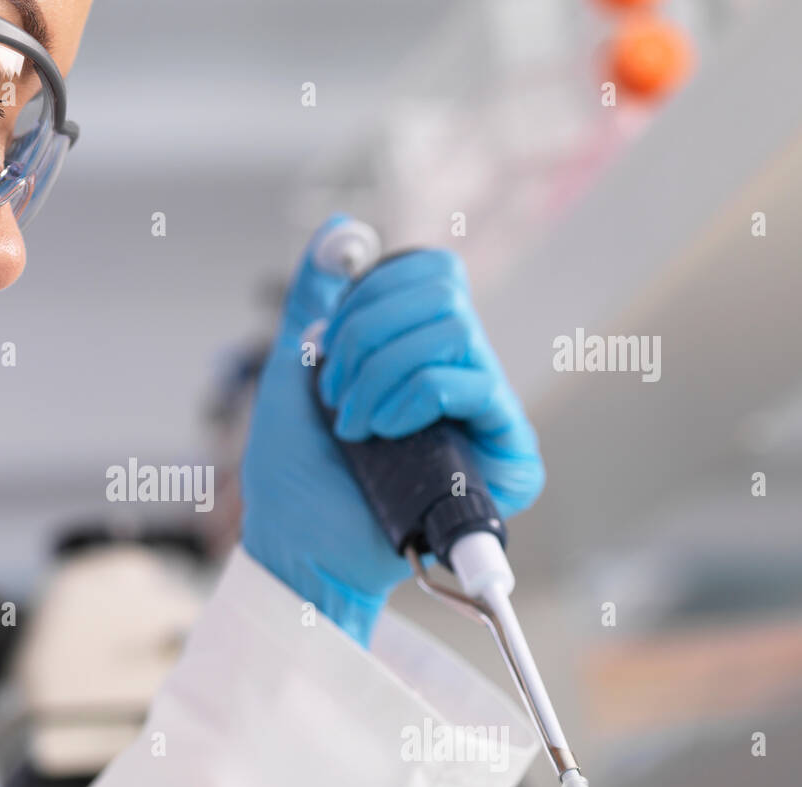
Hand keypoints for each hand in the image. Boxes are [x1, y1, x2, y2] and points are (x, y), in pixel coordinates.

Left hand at [240, 214, 544, 645]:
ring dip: (382, 373)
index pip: (427, 272)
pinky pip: (475, 383)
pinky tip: (382, 433)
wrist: (300, 546)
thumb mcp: (293, 370)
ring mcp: (485, 411)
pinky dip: (415, 395)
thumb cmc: (295, 473)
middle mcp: (459, 371)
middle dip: (368, 333)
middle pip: (444, 287)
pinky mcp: (508, 455)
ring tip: (354, 425)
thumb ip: (315, 298)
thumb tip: (341, 226)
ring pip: (455, 330)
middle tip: (335, 393)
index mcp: (417, 347)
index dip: (369, 293)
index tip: (323, 346)